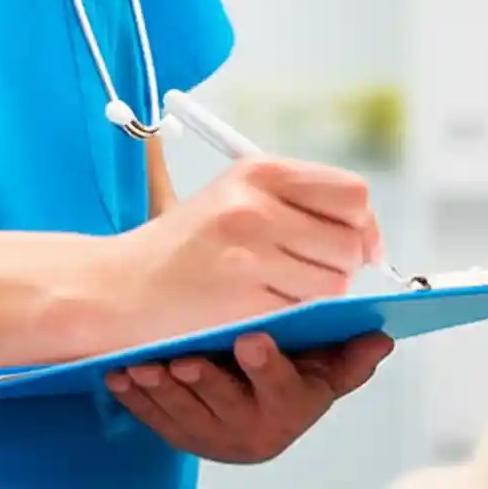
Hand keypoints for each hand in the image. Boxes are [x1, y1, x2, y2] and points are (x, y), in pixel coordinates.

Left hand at [106, 332, 393, 462]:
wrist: (258, 415)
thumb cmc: (294, 380)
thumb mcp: (328, 371)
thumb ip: (351, 356)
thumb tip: (381, 337)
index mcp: (291, 409)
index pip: (282, 388)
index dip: (266, 365)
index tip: (251, 339)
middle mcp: (253, 432)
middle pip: (225, 405)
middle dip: (203, 382)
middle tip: (183, 359)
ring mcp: (212, 438)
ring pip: (183, 414)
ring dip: (159, 390)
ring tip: (142, 363)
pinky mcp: (181, 438)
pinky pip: (154, 421)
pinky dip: (134, 398)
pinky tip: (118, 374)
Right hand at [111, 156, 382, 348]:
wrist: (116, 288)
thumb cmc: (187, 245)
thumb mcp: (238, 197)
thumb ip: (303, 203)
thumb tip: (371, 237)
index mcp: (260, 172)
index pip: (352, 194)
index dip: (366, 225)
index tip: (363, 246)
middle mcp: (255, 206)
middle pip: (349, 242)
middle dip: (343, 265)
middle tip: (311, 273)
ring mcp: (249, 253)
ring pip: (333, 281)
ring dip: (319, 294)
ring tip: (279, 289)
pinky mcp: (242, 298)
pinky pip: (303, 311)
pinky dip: (294, 316)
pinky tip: (262, 307)